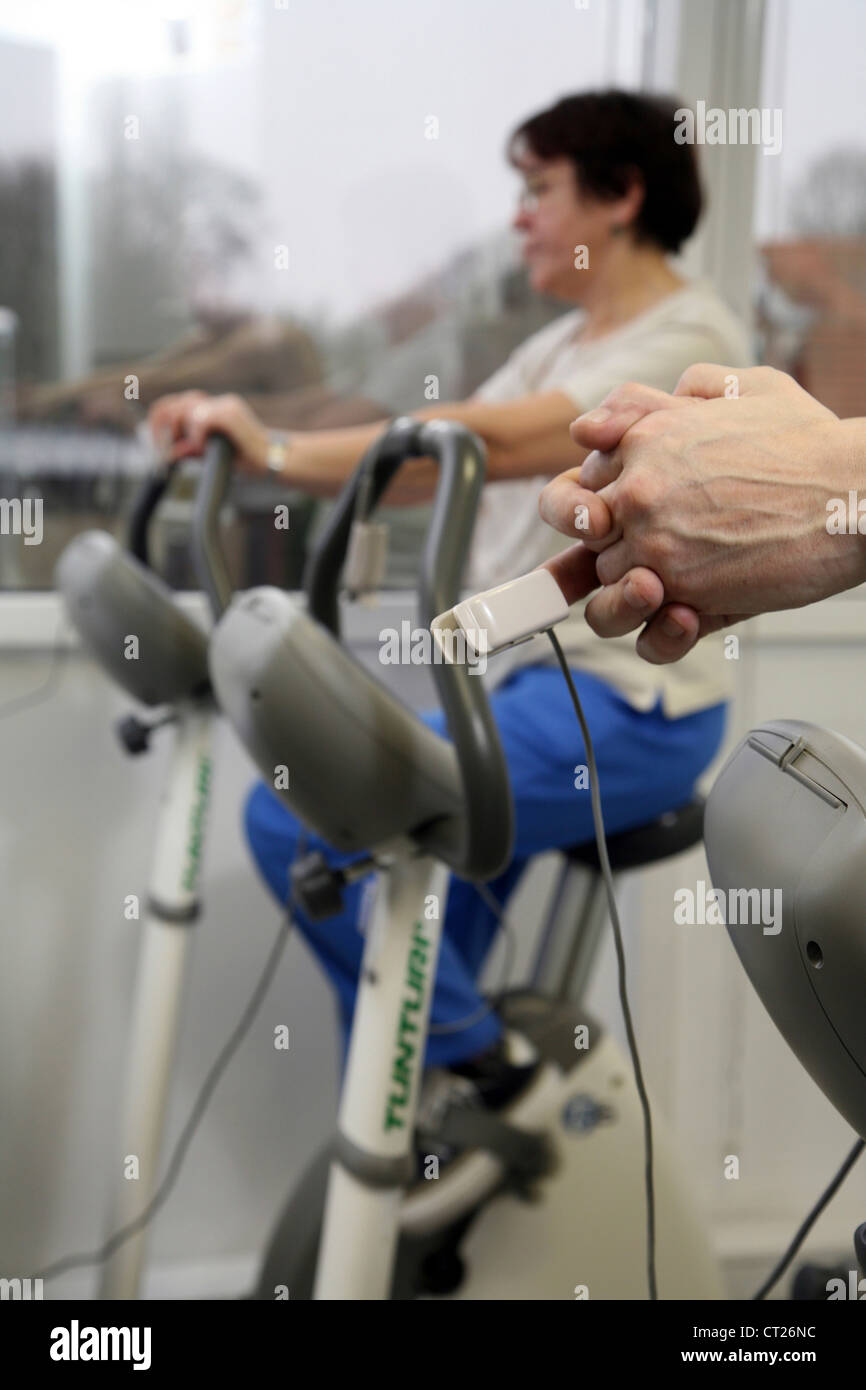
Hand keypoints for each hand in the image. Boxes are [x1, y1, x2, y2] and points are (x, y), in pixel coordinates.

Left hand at [147, 390, 269, 472]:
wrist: (273, 461)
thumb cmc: (246, 458)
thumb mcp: (210, 455)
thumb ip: (190, 449)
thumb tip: (169, 452)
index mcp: (210, 408)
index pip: (172, 405)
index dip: (157, 423)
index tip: (155, 446)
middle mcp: (217, 402)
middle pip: (174, 404)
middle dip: (164, 430)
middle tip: (165, 453)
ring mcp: (225, 405)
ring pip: (187, 409)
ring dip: (183, 432)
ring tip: (194, 449)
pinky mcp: (231, 412)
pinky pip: (202, 418)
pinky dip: (197, 435)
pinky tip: (204, 447)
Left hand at [540, 365, 863, 662]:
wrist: (856, 490)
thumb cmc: (812, 443)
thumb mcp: (748, 388)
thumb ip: (692, 389)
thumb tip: (648, 404)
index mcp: (644, 439)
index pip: (586, 481)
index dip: (602, 503)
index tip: (624, 517)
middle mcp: (638, 488)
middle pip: (590, 536)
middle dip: (615, 548)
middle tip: (654, 555)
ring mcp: (654, 541)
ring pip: (608, 584)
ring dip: (634, 592)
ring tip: (672, 585)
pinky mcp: (683, 589)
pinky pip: (642, 628)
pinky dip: (658, 632)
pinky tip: (684, 615)